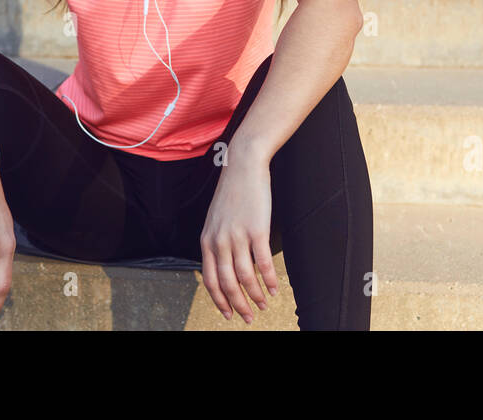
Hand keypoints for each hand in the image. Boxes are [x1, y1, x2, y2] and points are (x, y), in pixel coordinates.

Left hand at [199, 150, 279, 323]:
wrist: (243, 165)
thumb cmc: (233, 192)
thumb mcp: (215, 219)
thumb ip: (216, 242)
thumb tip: (223, 266)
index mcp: (207, 240)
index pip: (209, 280)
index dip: (219, 300)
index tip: (228, 314)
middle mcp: (219, 240)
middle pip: (227, 283)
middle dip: (238, 305)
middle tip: (248, 318)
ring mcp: (238, 235)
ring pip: (245, 276)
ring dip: (255, 295)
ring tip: (264, 304)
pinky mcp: (257, 230)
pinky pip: (263, 263)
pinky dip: (270, 279)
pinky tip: (275, 288)